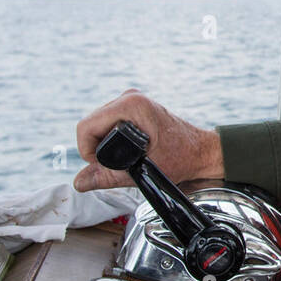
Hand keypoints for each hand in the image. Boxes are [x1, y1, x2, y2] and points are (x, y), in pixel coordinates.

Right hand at [73, 89, 223, 191]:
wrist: (201, 151)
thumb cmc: (181, 157)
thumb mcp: (142, 170)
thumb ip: (107, 177)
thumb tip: (80, 182)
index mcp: (131, 106)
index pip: (87, 127)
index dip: (88, 151)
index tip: (102, 166)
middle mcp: (129, 98)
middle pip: (90, 125)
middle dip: (96, 148)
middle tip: (115, 165)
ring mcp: (131, 100)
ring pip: (97, 124)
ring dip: (103, 144)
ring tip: (123, 158)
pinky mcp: (133, 107)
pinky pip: (108, 123)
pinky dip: (110, 139)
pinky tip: (126, 149)